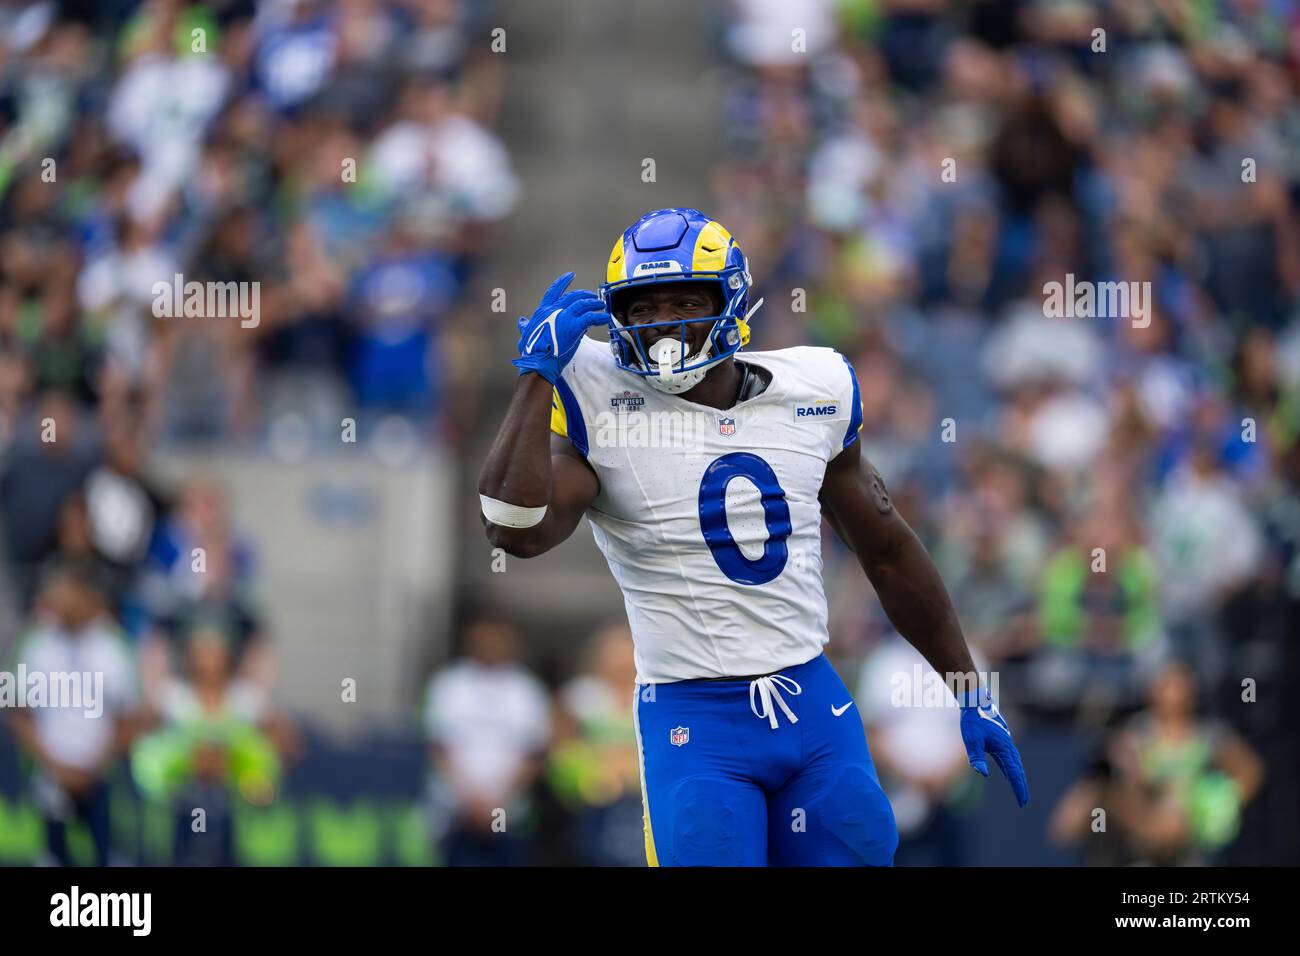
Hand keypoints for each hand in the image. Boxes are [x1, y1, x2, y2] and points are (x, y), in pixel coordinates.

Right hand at [511, 272, 608, 383]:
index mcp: (543, 311)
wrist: (538, 361)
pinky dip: (599, 316)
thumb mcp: (525, 334)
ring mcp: (564, 317)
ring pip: (583, 304)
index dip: (563, 282)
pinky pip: (590, 317)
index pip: (554, 291)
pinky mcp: (574, 327)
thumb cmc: (532, 350)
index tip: (570, 276)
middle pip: (573, 296)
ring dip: (593, 303)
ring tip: (600, 305)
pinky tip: (604, 318)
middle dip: (584, 294)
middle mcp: (554, 310)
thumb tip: (522, 321)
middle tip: (592, 296)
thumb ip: (525, 326)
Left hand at [959, 687, 1028, 806]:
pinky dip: (1013, 767)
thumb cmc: (973, 721)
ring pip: (1015, 764)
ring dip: (1018, 777)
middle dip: (1020, 785)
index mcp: (1004, 749)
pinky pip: (1010, 757)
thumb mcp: (971, 740)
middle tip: (1023, 801)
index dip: (1018, 788)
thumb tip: (982, 774)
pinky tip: (1009, 771)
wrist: (976, 701)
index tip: (1022, 802)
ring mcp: (1006, 742)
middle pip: (1018, 770)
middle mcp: (1008, 746)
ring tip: (1019, 790)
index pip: (1014, 773)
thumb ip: (976, 757)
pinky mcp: (1002, 739)